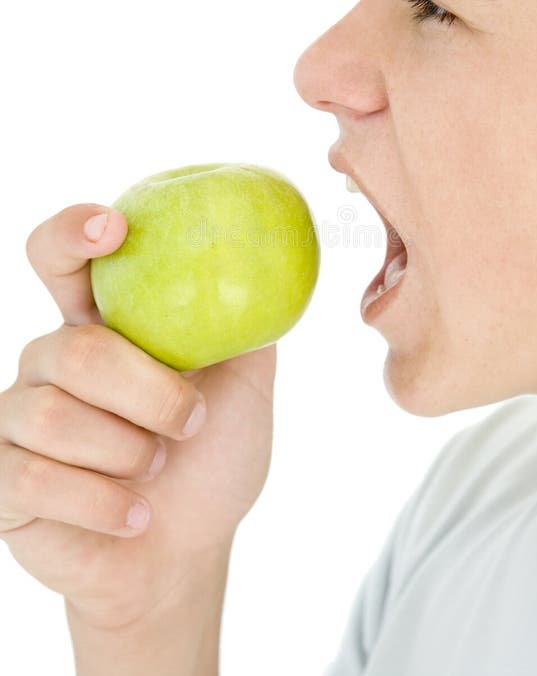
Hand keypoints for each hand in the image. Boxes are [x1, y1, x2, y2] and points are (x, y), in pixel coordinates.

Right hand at [0, 204, 275, 630]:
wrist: (185, 552)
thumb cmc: (210, 463)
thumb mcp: (245, 389)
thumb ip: (244, 327)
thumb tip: (267, 268)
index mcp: (102, 327)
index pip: (60, 258)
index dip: (73, 231)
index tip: (113, 227)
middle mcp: (50, 362)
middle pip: (77, 351)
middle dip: (149, 395)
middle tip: (190, 423)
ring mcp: (19, 419)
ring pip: (59, 418)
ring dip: (130, 454)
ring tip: (157, 470)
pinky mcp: (2, 479)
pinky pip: (36, 478)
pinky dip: (104, 504)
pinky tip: (134, 515)